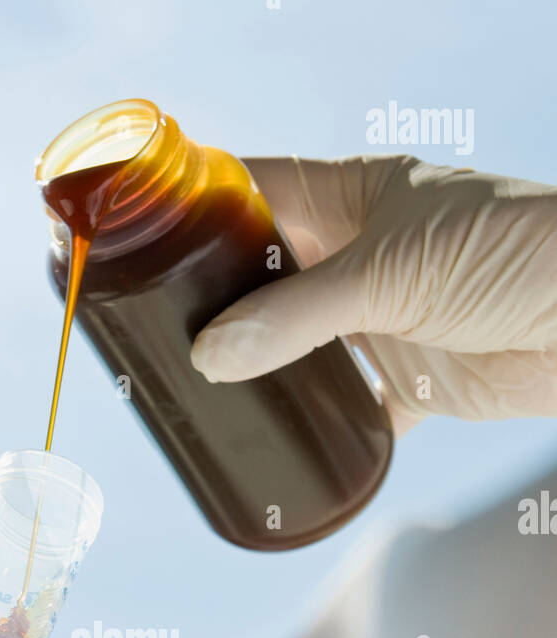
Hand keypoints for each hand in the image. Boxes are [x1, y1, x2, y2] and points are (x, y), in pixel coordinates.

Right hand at [191, 155, 556, 433]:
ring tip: (196, 385)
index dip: (201, 205)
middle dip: (217, 300)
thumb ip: (296, 317)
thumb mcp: (389, 276)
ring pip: (300, 343)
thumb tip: (211, 356)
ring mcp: (384, 318)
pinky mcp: (412, 378)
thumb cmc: (511, 255)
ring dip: (260, 365)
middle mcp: (362, 254)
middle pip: (268, 273)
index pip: (258, 186)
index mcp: (354, 197)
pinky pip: (351, 405)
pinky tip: (276, 434)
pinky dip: (321, 422)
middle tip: (156, 331)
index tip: (144, 238)